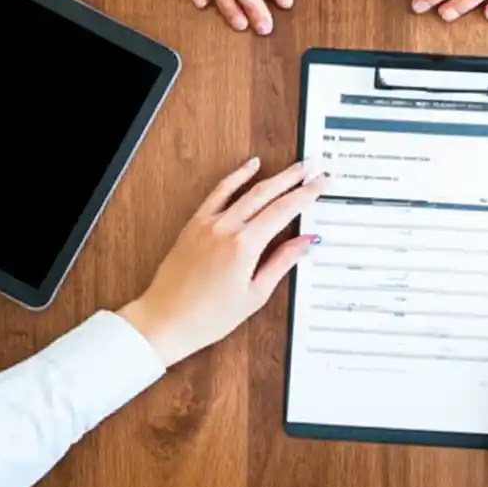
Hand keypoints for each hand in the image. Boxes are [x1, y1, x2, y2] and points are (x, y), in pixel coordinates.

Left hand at [119, 158, 328, 366]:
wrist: (165, 319)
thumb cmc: (207, 316)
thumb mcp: (254, 295)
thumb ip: (281, 263)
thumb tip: (305, 243)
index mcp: (244, 246)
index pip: (284, 211)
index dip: (307, 194)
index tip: (322, 184)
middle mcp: (225, 228)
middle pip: (267, 193)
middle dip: (294, 178)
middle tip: (313, 168)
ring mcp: (208, 223)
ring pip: (246, 189)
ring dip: (272, 175)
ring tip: (292, 167)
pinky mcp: (194, 224)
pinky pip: (218, 192)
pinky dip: (236, 177)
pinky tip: (250, 167)